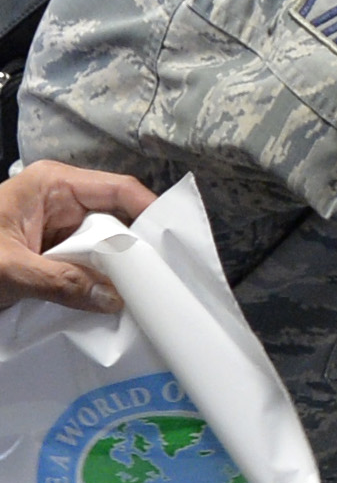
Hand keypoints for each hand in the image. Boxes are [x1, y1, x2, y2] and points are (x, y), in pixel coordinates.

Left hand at [0, 161, 160, 312]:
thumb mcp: (8, 268)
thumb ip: (59, 281)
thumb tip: (113, 298)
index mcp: (52, 185)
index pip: (119, 189)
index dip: (151, 212)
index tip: (174, 241)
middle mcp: (61, 201)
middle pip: (119, 219)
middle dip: (138, 248)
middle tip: (162, 276)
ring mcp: (59, 227)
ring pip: (107, 244)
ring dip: (120, 268)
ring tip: (144, 291)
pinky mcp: (55, 252)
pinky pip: (91, 263)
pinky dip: (102, 281)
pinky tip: (115, 297)